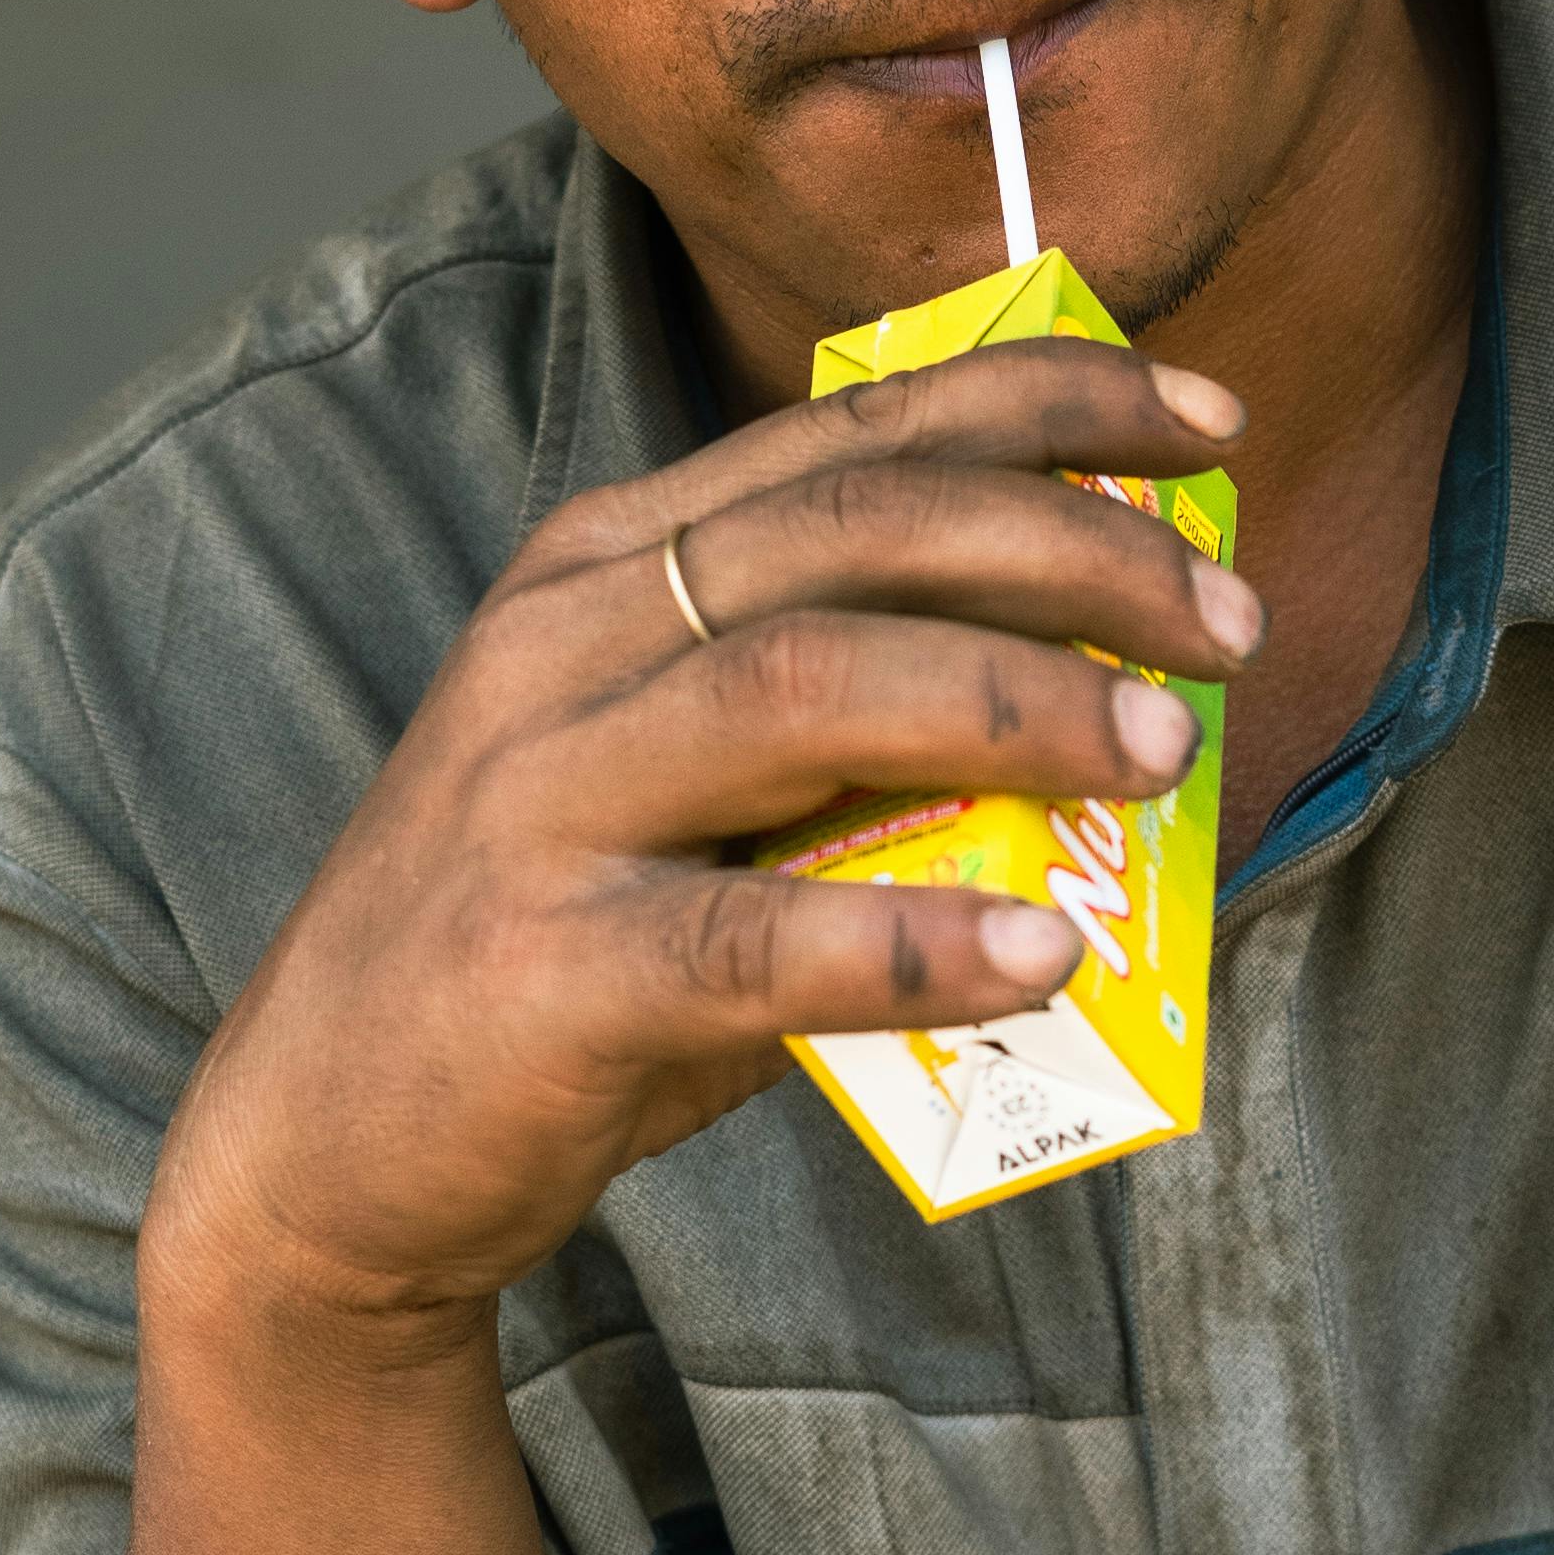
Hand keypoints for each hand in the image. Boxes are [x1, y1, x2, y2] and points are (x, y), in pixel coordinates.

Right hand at [147, 340, 1255, 1346]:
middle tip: (1231, 620)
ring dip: (1020, 700)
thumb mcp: (695, 795)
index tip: (1209, 418)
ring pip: (808, 686)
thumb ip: (855, 735)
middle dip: (1079, 547)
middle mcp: (568, 646)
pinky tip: (1043, 952)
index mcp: (609, 567)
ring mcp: (541, 802)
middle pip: (858, 530)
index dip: (1046, 401)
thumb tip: (1112, 703)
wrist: (323, 1153)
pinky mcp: (542, 969)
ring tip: (1169, 748)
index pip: (854, 432)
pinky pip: (754, 939)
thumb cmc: (558, 957)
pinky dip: (915, 941)